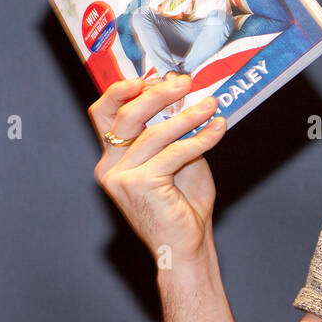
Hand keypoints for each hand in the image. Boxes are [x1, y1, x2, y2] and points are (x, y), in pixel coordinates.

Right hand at [89, 75, 226, 262]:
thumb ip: (174, 133)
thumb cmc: (184, 205)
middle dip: (157, 94)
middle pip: (125, 116)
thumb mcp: (178, 159)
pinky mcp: (140, 185)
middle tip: (186, 83)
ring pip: (154, 133)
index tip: (154, 76)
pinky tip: (218, 130)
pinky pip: (174, 153)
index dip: (123, 90)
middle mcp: (110, 167)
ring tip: (211, 105)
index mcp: (113, 158)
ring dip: (187, 116)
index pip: (104, 113)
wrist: (187, 244)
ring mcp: (121, 177)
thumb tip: (186, 96)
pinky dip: (200, 139)